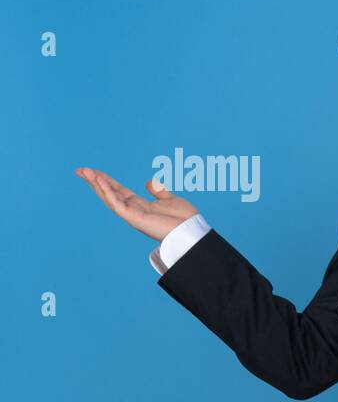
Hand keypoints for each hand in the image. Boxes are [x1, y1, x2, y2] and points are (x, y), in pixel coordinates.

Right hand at [76, 167, 197, 240]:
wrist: (193, 232)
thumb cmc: (185, 220)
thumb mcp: (170, 200)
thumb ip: (159, 192)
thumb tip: (149, 182)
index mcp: (141, 206)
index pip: (119, 191)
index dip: (106, 181)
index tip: (93, 171)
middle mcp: (134, 212)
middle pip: (110, 194)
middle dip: (95, 182)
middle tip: (80, 170)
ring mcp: (133, 216)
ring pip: (109, 198)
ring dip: (97, 184)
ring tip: (85, 172)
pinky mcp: (134, 219)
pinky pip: (117, 204)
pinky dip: (107, 192)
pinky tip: (99, 181)